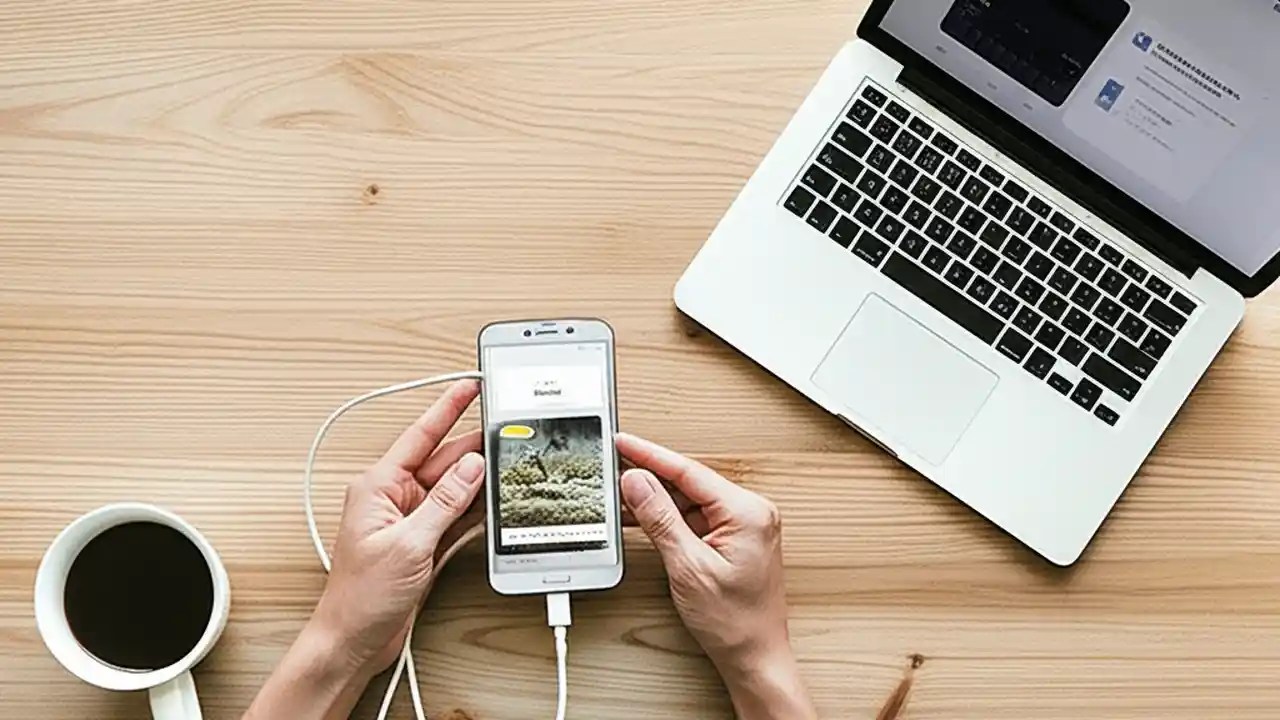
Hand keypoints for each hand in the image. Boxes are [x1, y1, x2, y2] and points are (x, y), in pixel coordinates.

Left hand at [313, 379, 485, 675]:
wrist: (353, 641)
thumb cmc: (360, 597)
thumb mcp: (409, 543)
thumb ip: (444, 502)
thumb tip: (471, 467)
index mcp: (377, 486)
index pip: (420, 435)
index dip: (447, 408)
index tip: (470, 386)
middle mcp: (393, 498)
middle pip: (443, 461)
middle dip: (475, 447)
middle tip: (508, 431)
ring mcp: (409, 521)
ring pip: (454, 490)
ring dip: (478, 482)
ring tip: (509, 465)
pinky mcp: (422, 543)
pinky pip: (456, 516)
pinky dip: (476, 511)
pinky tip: (495, 505)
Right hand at [616, 433, 815, 719]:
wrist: (755, 657)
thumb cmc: (735, 622)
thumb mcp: (688, 567)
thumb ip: (660, 520)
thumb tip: (638, 483)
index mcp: (747, 512)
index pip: (689, 471)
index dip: (650, 455)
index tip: (624, 442)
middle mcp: (751, 512)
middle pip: (689, 484)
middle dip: (650, 478)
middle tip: (614, 469)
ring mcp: (744, 526)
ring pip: (690, 501)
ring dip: (657, 502)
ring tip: (621, 498)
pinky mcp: (735, 539)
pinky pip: (697, 518)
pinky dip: (670, 519)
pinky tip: (644, 519)